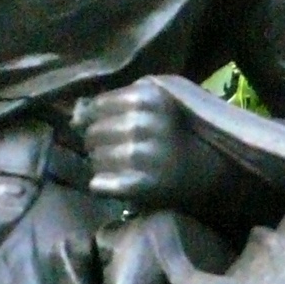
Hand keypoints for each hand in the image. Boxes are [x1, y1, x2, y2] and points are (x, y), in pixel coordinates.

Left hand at [74, 77, 222, 213]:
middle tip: (118, 149)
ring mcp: (140, 156)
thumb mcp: (156, 103)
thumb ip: (116, 100)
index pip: (96, 107)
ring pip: (94, 160)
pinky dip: (104, 185)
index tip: (110, 127)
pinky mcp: (139, 186)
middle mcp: (141, 124)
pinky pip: (98, 184)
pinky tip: (121, 182)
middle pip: (91, 134)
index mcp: (147, 98)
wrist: (210, 172)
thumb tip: (74, 115)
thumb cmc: (177, 132)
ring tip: (124, 166)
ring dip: (103, 165)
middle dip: (99, 142)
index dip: (97, 119)